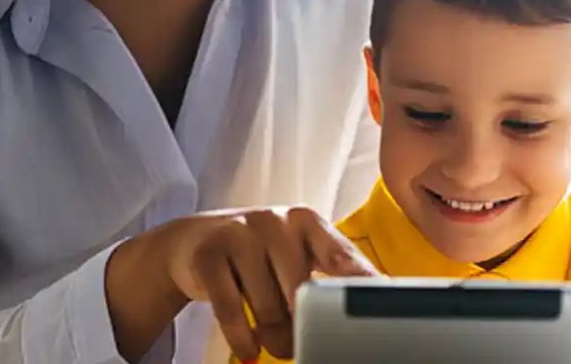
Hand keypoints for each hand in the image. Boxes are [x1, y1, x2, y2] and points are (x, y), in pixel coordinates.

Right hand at [162, 206, 378, 360]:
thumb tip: (351, 321)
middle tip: (301, 346)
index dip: (361, 284)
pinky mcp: (210, 253)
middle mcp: (276, 221)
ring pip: (268, 306)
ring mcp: (240, 233)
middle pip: (303, 292)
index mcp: (307, 222)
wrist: (194, 240)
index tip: (376, 306)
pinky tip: (248, 349)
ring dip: (274, 337)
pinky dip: (242, 338)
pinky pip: (232, 310)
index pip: (342, 258)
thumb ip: (324, 279)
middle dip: (304, 328)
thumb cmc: (258, 256)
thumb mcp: (293, 256)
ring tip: (273, 343)